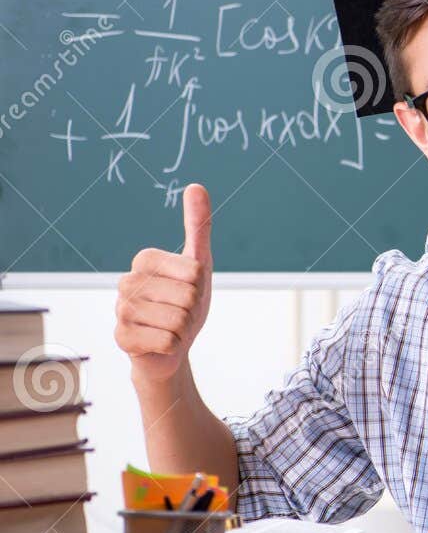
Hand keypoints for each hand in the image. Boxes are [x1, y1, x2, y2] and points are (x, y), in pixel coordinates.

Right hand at [115, 183, 213, 383]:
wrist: (172, 346)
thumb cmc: (186, 302)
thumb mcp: (200, 263)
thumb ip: (198, 225)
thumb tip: (196, 185)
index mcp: (144, 259)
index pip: (195, 271)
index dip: (201, 286)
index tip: (189, 290)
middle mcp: (126, 281)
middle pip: (188, 296)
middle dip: (193, 310)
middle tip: (181, 313)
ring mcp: (120, 310)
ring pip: (177, 320)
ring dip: (184, 329)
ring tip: (172, 327)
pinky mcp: (121, 337)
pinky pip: (166, 340)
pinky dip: (174, 344)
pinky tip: (161, 342)